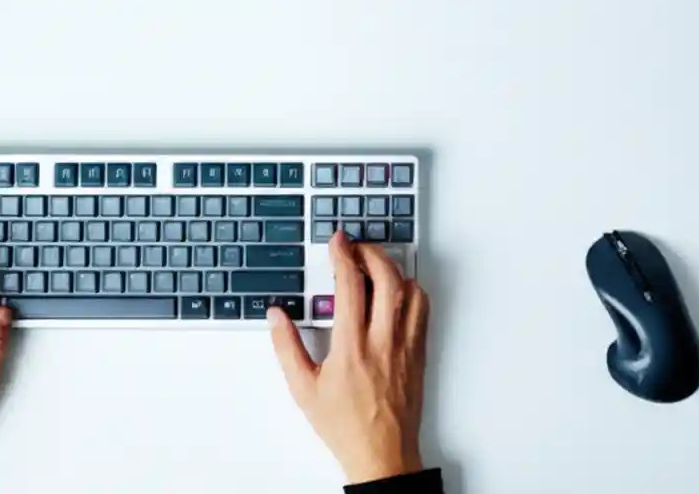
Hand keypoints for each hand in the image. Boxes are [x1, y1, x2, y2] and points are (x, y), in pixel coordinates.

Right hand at [268, 232, 429, 483]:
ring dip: (394, 269)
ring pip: (410, 292)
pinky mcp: (418, 354)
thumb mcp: (303, 389)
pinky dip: (412, 291)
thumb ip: (286, 347)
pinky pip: (422, 311)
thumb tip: (276, 315)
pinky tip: (399, 290)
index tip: (338, 242)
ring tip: (377, 263)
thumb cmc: (345, 426)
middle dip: (372, 253)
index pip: (350, 286)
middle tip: (357, 246)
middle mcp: (382, 342)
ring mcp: (405, 347)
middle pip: (387, 279)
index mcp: (351, 347)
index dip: (343, 256)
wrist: (382, 455)